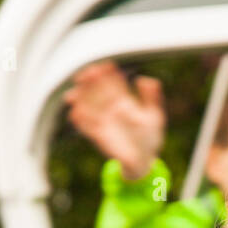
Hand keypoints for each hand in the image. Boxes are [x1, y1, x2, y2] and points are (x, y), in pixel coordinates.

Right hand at [64, 61, 166, 180]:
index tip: (106, 67)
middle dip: (89, 82)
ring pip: (87, 106)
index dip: (107, 73)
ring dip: (78, 100)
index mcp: (124, 101)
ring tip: (72, 95)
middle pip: (96, 91)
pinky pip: (87, 127)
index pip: (112, 83)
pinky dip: (80, 120)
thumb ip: (152, 97)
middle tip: (86, 75)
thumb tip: (144, 79)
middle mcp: (111, 108)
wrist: (145, 161)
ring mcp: (104, 122)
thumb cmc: (150, 138)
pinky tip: (76, 114)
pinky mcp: (100, 136)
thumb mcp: (155, 116)